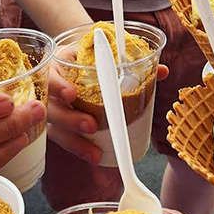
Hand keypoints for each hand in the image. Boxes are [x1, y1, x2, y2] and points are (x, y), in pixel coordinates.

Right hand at [47, 63, 168, 164]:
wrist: (78, 62)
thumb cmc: (91, 59)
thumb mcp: (105, 55)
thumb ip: (132, 62)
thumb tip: (162, 71)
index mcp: (58, 66)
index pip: (50, 75)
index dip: (58, 86)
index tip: (72, 94)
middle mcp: (51, 90)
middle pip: (51, 108)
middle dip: (70, 119)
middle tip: (91, 126)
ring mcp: (52, 109)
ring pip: (56, 129)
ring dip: (75, 143)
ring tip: (95, 155)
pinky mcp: (58, 126)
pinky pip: (64, 140)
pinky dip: (79, 150)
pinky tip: (95, 158)